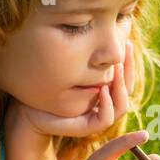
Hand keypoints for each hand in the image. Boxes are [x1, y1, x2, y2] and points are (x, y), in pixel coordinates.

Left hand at [8, 41, 135, 138]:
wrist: (29, 110)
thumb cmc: (47, 86)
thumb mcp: (70, 67)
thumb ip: (85, 58)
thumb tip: (96, 32)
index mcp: (105, 92)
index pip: (126, 78)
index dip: (130, 61)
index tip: (129, 41)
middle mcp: (105, 105)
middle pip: (128, 90)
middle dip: (129, 69)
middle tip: (127, 48)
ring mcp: (97, 118)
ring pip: (122, 106)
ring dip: (121, 87)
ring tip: (116, 68)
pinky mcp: (87, 127)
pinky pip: (105, 118)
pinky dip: (106, 105)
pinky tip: (102, 89)